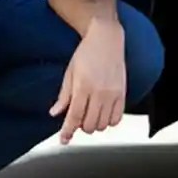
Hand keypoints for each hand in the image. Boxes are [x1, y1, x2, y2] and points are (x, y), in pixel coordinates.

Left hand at [49, 21, 125, 143]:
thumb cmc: (86, 52)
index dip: (67, 132)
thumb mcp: (70, 72)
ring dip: (95, 125)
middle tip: (78, 118)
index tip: (64, 139)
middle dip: (81, 127)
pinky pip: (117, 118)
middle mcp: (99, 92)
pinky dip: (109, 122)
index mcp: (83, 86)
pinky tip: (103, 114)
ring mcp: (113, 94)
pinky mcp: (123, 93)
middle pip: (89, 125)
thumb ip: (64, 95)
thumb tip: (55, 113)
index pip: (74, 117)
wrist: (106, 38)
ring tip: (90, 115)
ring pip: (103, 125)